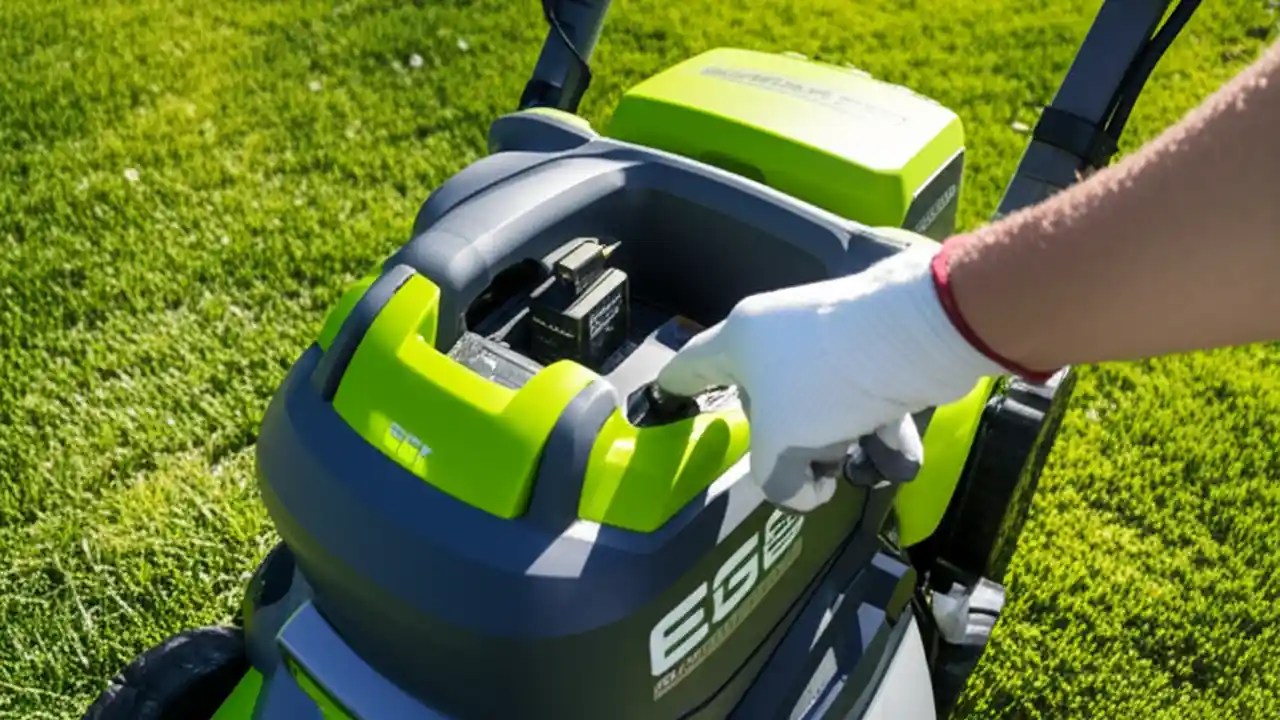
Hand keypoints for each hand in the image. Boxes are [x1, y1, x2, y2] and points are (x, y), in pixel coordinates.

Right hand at [656, 235, 1004, 511]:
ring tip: (864, 466)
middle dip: (791, 444)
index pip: (690, 368)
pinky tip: (898, 458)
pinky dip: (880, 431)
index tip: (667, 400)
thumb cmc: (824, 384)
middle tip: (812, 471)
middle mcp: (778, 333)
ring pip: (821, 404)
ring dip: (841, 443)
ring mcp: (828, 336)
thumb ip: (777, 480)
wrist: (914, 335)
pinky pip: (865, 397)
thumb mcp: (782, 447)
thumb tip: (806, 488)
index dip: (675, 389)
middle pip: (765, 400)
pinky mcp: (874, 344)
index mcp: (739, 342)